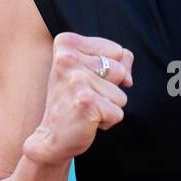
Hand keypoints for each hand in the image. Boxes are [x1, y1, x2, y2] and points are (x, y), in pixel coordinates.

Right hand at [23, 32, 133, 165]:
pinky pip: (118, 113)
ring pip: (120, 94)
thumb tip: (128, 78)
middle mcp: (68, 59)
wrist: (51, 137)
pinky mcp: (86, 103)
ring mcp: (77, 81)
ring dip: (108, 106)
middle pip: (120, 71)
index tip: (88, 80)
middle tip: (85, 96)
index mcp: (67, 44)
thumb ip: (117, 60)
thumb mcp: (89, 70)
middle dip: (110, 88)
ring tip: (86, 108)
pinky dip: (107, 121)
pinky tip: (87, 120)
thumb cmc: (73, 101)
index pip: (117, 51)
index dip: (111, 70)